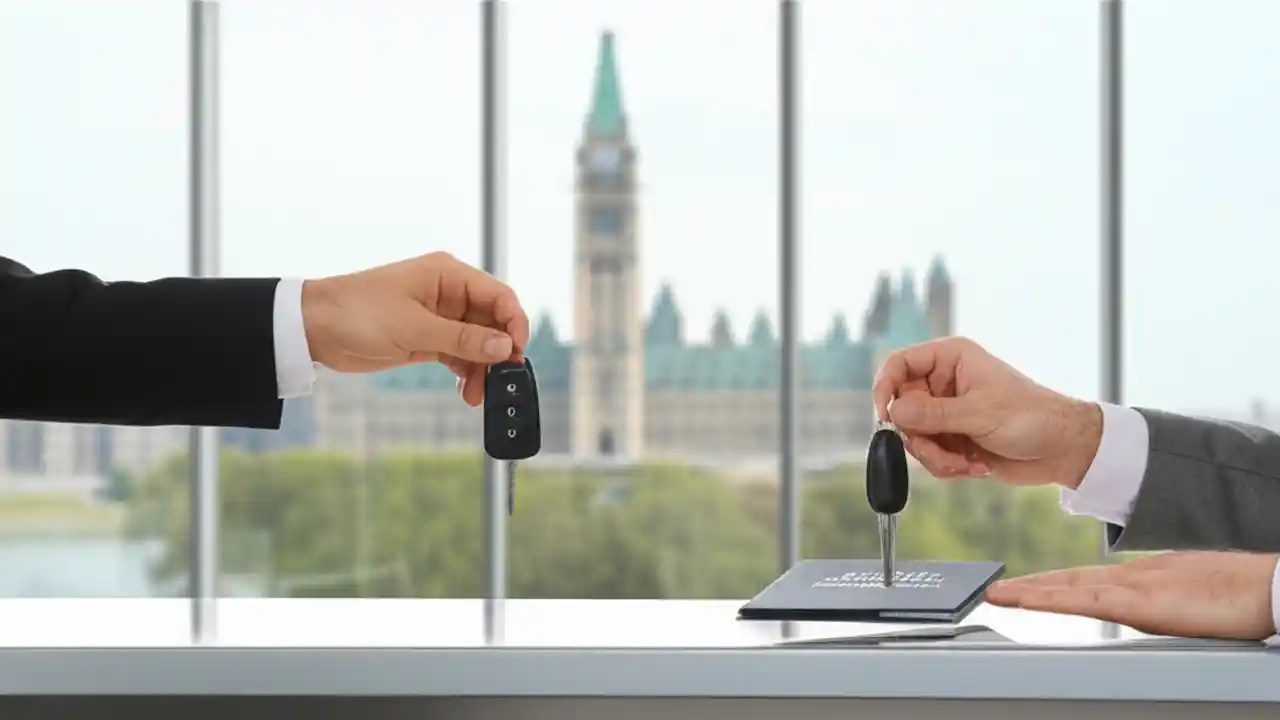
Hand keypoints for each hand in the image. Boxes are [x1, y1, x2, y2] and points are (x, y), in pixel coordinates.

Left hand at [301, 251, 529, 406]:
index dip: (514, 323)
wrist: (314, 328)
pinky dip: (466, 372)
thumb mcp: (413, 328)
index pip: (499, 295)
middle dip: (498, 352)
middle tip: (501, 380)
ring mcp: (439, 317)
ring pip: (477, 343)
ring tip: (479, 394)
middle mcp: (448, 293)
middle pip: (492, 322)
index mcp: (448, 275)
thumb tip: (504, 347)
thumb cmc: (357, 313)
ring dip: (482, 368)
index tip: (517, 352)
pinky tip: (467, 391)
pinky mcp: (427, 338)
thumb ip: (461, 339)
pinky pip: (459, 355)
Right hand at [871, 337, 1101, 488]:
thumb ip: (933, 414)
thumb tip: (894, 414)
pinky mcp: (950, 439)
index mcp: (950, 359)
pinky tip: (974, 467)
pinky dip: (945, 466)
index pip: (899, 364)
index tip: (886, 417)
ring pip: (912, 437)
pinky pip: (927, 456)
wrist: (1062, 450)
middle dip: (918, 436)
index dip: (886, 388)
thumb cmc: (1032, 418)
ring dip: (935, 457)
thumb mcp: (980, 413)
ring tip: (965, 463)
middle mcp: (942, 383)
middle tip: (939, 450)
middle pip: (901, 407)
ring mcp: (945, 413)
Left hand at [985, 552, 1278, 639]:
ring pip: (1070, 588)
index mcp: (1144, 581)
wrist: (1271, 585)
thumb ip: (1166, 604)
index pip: (1086, 583)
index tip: (1025, 588)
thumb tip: (1156, 611)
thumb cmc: (1241, 595)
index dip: (1053, 585)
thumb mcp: (1192, 601)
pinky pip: (1087, 600)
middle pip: (1069, 583)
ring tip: (999, 593)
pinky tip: (1031, 599)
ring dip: (1032, 591)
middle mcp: (1133, 580)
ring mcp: (1136, 587)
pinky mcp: (1144, 600)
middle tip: (996, 590)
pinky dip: (1054, 598)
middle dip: (1032, 587)